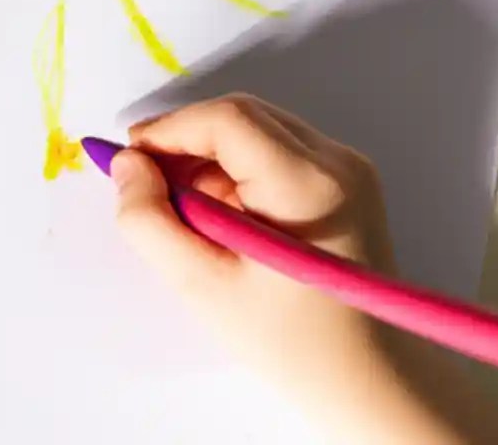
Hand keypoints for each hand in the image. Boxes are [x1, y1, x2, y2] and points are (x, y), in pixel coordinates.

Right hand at [112, 94, 391, 378]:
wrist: (371, 380)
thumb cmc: (288, 343)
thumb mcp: (202, 286)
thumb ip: (149, 221)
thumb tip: (126, 165)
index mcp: (308, 185)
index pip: (226, 119)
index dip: (167, 129)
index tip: (126, 160)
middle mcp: (337, 161)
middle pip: (242, 116)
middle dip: (185, 140)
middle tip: (147, 184)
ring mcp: (349, 169)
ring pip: (257, 130)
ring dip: (209, 156)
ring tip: (185, 211)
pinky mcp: (348, 183)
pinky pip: (277, 151)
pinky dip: (237, 170)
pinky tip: (222, 215)